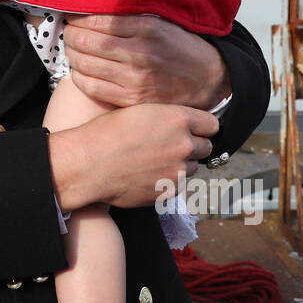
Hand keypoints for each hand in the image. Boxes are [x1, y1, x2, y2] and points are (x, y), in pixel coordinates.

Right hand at [50, 103, 217, 210]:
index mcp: (178, 119)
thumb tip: (181, 123)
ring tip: (154, 160)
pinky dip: (168, 180)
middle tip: (170, 145)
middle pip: (206, 147)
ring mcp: (178, 171)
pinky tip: (147, 174)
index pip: (212, 124)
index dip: (202, 127)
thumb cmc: (107, 133)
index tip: (195, 129)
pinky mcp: (169, 191)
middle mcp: (184, 145)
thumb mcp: (140, 111)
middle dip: (193, 146)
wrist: (89, 164)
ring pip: (193, 167)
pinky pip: (178, 184)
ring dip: (181, 164)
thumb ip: (168, 117)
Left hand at [63, 13, 230, 109]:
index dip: (78, 18)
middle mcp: (139, 53)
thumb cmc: (180, 47)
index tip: (73, 17)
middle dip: (71, 35)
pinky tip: (80, 69)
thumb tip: (95, 4)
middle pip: (86, 41)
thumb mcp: (160, 21)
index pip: (97, 20)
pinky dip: (79, 76)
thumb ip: (130, 14)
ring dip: (72, 55)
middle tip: (69, 33)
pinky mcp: (131, 99)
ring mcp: (134, 79)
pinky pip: (92, 87)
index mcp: (146, 28)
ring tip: (73, 49)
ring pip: (85, 64)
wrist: (207, 79)